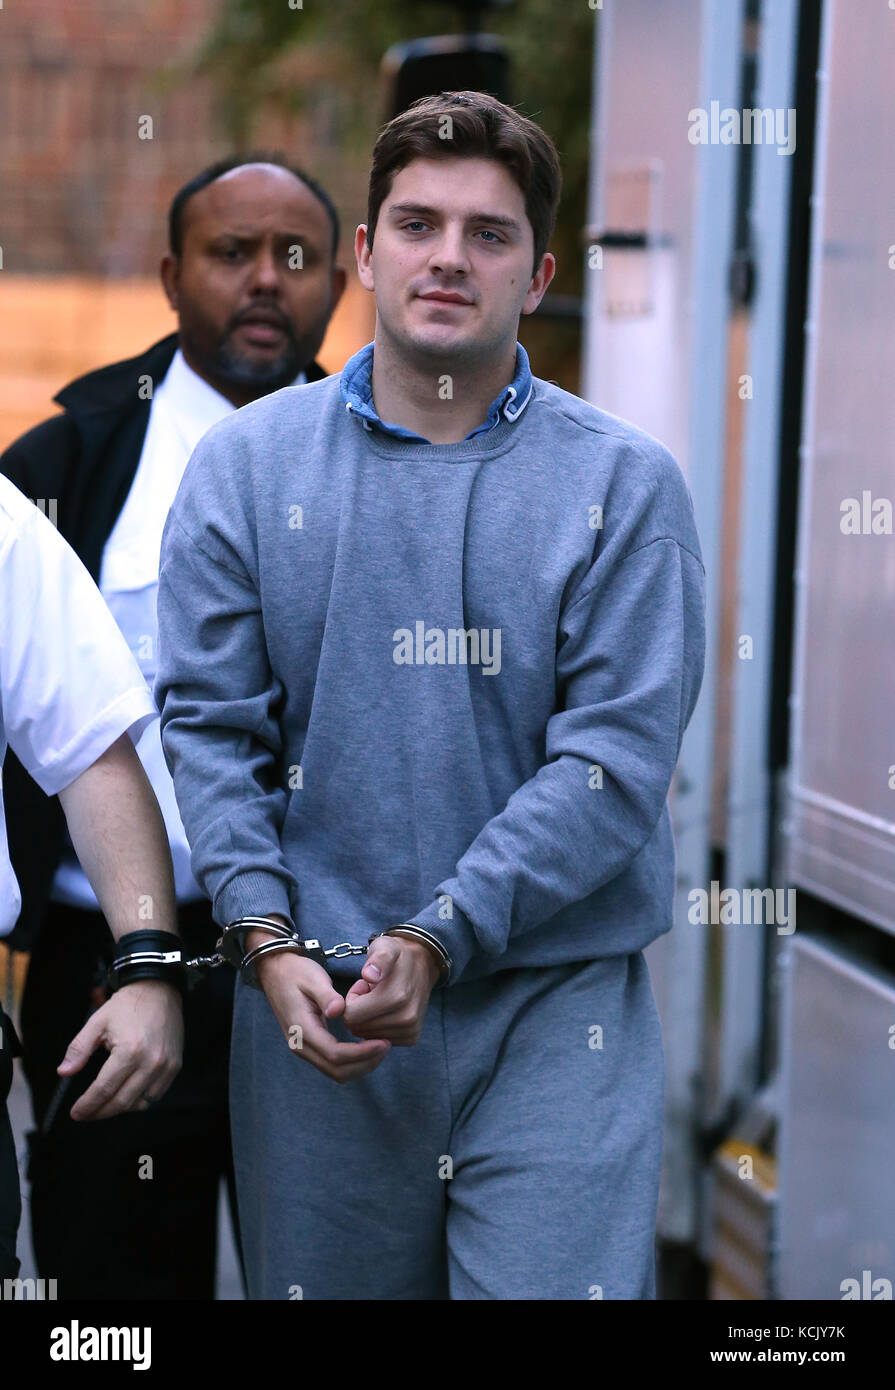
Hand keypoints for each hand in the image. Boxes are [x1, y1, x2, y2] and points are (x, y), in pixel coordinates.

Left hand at [58, 979, 183, 1120]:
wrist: (159, 990)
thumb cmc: (128, 1005)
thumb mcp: (96, 1022)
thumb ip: (78, 1048)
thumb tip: (64, 1071)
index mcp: (129, 1051)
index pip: (104, 1089)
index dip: (87, 1105)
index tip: (76, 1112)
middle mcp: (151, 1062)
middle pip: (122, 1102)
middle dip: (100, 1112)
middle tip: (86, 1114)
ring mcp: (165, 1066)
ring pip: (140, 1104)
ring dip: (119, 1110)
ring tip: (104, 1105)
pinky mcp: (174, 1066)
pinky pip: (155, 1095)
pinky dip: (139, 1101)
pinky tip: (125, 1096)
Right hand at [254, 945, 391, 1084]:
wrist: (275, 972)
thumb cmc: (296, 972)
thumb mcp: (312, 977)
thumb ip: (326, 995)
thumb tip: (338, 1011)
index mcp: (302, 1029)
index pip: (335, 1054)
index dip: (362, 1053)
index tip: (383, 1042)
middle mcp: (300, 1045)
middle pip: (336, 1070)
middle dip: (365, 1063)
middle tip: (387, 1046)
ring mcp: (303, 1048)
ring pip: (335, 1072)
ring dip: (360, 1065)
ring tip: (381, 1047)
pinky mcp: (308, 1046)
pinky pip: (332, 1064)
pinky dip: (352, 1062)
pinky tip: (367, 1046)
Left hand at [342, 934, 440, 1045]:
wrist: (421, 965)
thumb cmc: (397, 956)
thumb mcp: (385, 946)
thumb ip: (378, 959)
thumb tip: (370, 975)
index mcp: (397, 997)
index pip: (352, 1015)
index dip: (352, 999)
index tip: (363, 984)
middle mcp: (407, 1018)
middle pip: (358, 1028)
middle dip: (358, 1010)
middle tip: (370, 992)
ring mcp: (411, 1030)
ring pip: (367, 1036)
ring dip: (367, 1018)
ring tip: (378, 999)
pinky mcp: (412, 1037)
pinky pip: (379, 1040)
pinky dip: (378, 1027)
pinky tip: (385, 1010)